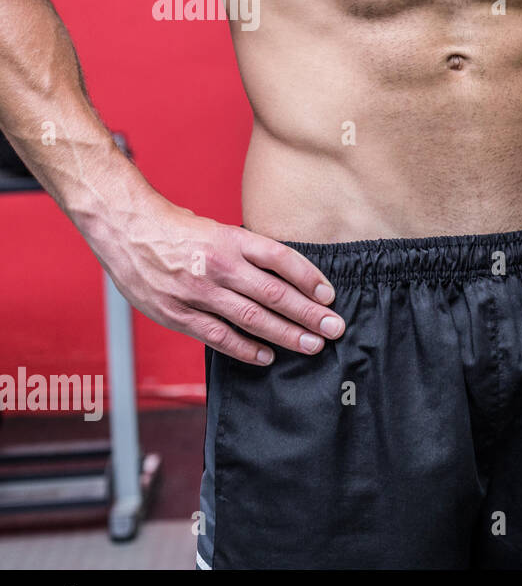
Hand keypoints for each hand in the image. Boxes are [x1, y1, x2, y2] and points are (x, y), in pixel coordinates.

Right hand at [93, 195, 343, 364]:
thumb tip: (289, 276)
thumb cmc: (178, 231)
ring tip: (311, 345)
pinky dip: (246, 349)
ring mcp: (196, 291)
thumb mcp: (218, 231)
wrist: (125, 229)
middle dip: (308, 314)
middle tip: (334, 328)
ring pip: (251, 318)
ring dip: (286, 335)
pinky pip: (218, 336)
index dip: (310, 278)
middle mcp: (218, 265)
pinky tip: (267, 356)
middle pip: (274, 293)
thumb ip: (248, 253)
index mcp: (231, 240)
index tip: (330, 296)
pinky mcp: (175, 313)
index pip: (282, 259)